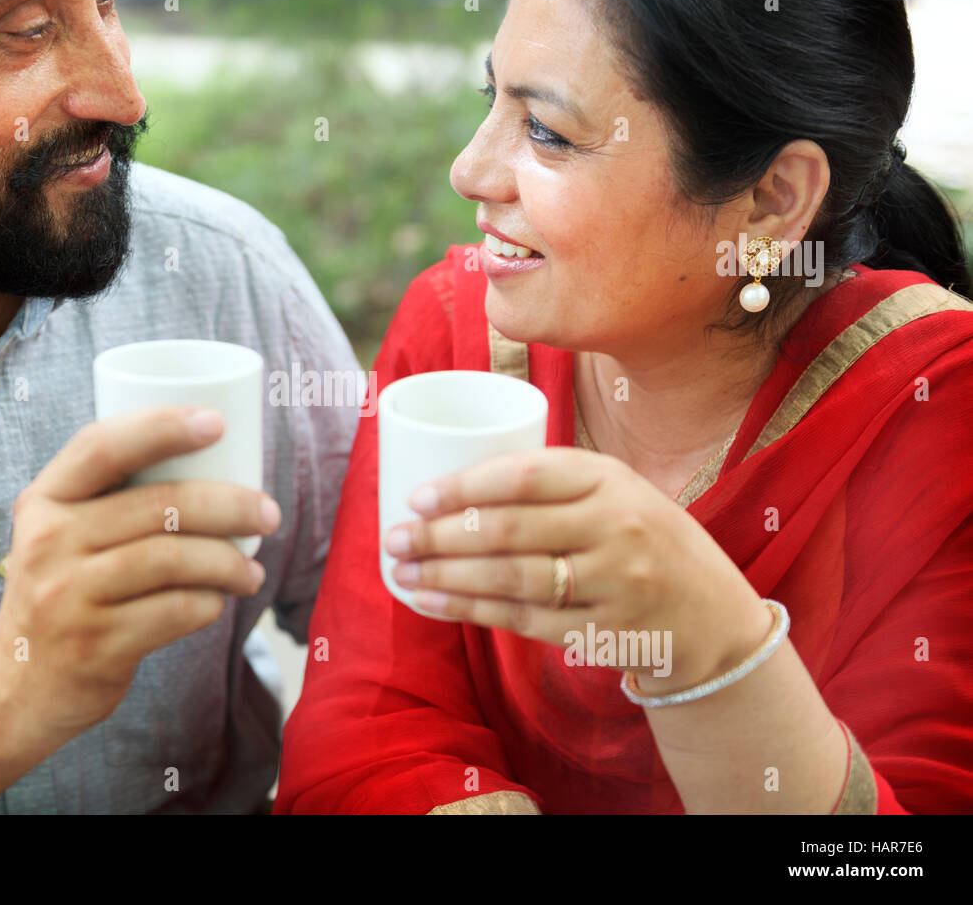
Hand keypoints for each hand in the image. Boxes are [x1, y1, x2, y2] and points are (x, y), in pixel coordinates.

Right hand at [0, 407, 281, 752]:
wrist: (13, 688)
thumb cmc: (61, 595)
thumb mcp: (58, 537)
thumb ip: (106, 500)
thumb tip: (211, 462)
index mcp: (43, 501)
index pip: (102, 447)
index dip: (162, 427)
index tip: (217, 422)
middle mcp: (48, 542)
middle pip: (158, 505)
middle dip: (230, 504)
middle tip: (268, 513)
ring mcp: (68, 596)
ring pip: (173, 559)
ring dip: (228, 562)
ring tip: (250, 571)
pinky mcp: (95, 646)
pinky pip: (174, 612)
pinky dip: (208, 604)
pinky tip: (218, 602)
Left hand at [383, 447, 770, 691]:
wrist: (713, 617)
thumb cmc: (642, 539)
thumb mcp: (616, 492)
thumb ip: (553, 484)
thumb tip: (453, 481)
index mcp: (610, 478)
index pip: (526, 475)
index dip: (465, 486)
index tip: (417, 495)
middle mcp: (615, 527)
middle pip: (509, 531)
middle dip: (439, 536)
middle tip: (393, 538)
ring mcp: (613, 583)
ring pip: (510, 579)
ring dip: (446, 576)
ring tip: (402, 571)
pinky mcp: (603, 630)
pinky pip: (521, 620)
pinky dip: (469, 610)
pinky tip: (432, 602)